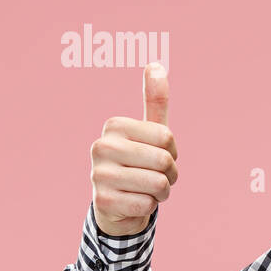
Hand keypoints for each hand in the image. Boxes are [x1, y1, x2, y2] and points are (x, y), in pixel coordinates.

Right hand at [90, 62, 179, 236]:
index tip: (157, 156)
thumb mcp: (150, 132)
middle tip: (156, 176)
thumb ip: (154, 101)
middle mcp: (101, 146)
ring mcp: (98, 174)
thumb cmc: (140, 163)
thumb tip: (156, 64)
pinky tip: (135, 203)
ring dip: (162, 192)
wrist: (118, 204)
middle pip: (164, 160)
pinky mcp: (102, 201)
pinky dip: (149, 207)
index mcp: (114, 125)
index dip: (172, 152)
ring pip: (158, 183)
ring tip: (146, 189)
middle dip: (170, 174)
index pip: (167, 137)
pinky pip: (147, 205)